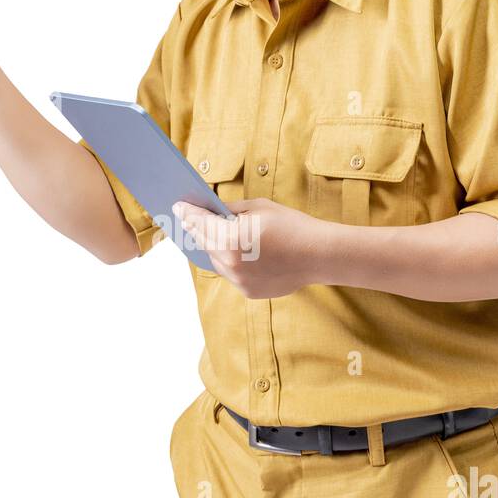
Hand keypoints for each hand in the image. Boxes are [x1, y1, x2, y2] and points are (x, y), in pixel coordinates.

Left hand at [171, 196, 329, 297]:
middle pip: (204, 242)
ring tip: (209, 234)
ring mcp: (239, 281)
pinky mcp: (249, 291)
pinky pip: (232, 273)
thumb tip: (212, 210)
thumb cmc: (292, 225)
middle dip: (196, 229)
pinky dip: (230, 262)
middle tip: (187, 218)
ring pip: (216, 261)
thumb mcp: (259, 208)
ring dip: (213, 247)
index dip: (187, 213)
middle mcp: (231, 263)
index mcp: (231, 239)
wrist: (319, 255)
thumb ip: (230, 209)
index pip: (199, 223)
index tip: (177, 206)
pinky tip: (233, 251)